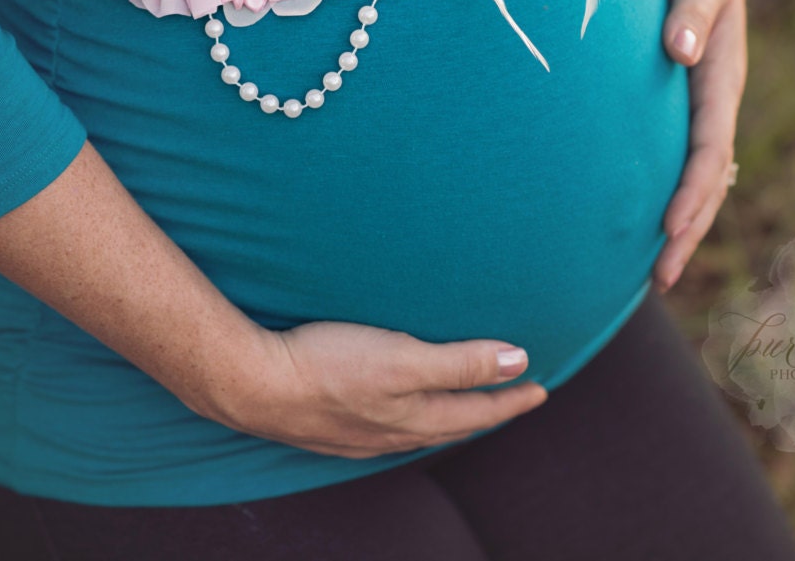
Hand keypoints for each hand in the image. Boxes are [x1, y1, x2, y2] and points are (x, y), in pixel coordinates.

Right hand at [202, 320, 547, 458]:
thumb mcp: (403, 358)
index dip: (512, 399)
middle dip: (485, 412)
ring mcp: (360, 435)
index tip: (540, 388)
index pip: (479, 411)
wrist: (253, 385)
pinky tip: (392, 414)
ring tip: (459, 408)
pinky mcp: (330, 426)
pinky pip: (385, 430)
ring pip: (418, 431)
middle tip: (510, 400)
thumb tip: (518, 362)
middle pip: (452, 425)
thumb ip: (461, 362)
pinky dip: (406, 421)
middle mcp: (392, 434)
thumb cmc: (327, 366)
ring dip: (446, 418)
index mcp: (416, 417)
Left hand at [653, 0, 748, 291]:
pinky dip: (664, 195)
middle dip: (688, 230)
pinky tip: (636, 226)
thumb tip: (682, 50)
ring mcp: (696, 108)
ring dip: (679, 225)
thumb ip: (691, 9)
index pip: (710, 150)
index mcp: (720, 80)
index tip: (670, 230)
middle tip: (662, 279)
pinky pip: (674, 160)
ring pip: (694, 178)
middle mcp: (712, 102)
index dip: (694, 192)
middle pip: (708, 180)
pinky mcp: (676, 106)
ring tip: (654, 274)